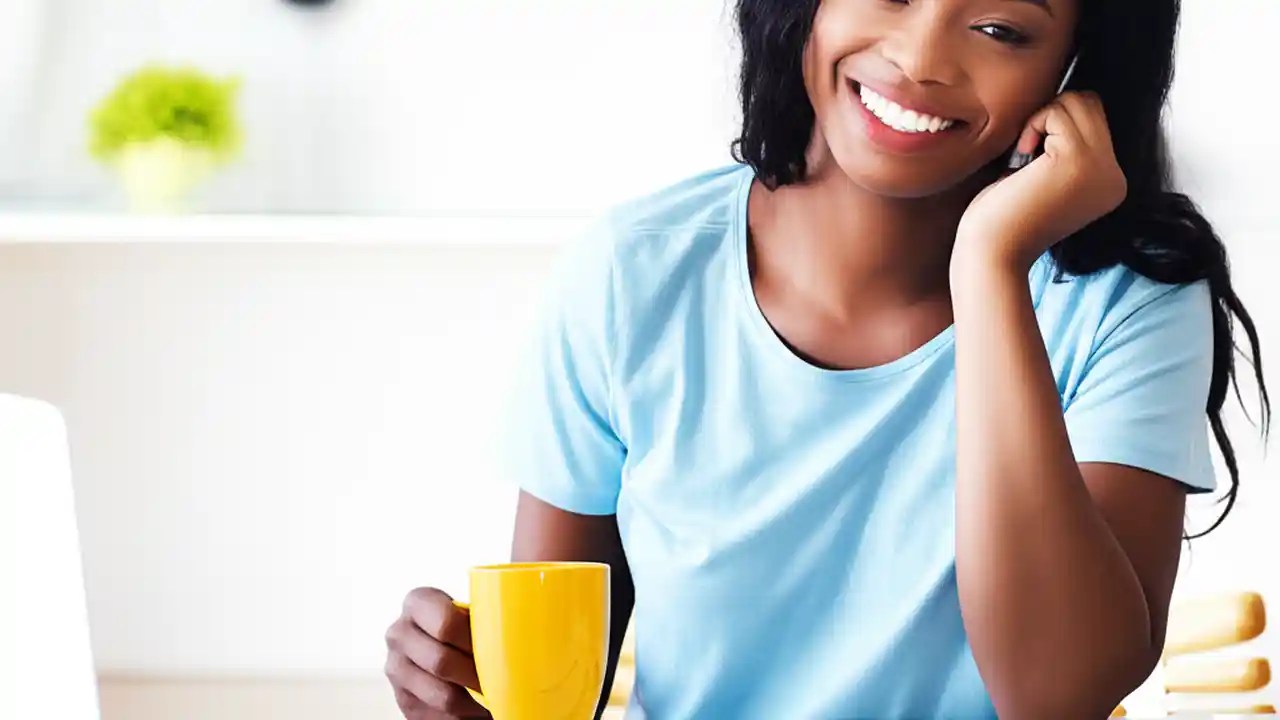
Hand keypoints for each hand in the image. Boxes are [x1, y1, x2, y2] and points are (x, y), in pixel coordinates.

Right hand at [385, 587, 491, 718]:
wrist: (443, 652)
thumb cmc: (465, 632)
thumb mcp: (470, 616)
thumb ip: (482, 619)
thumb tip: (515, 632)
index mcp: (417, 603)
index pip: (446, 623)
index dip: (474, 640)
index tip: (497, 650)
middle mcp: (399, 633)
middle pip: (442, 661)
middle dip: (476, 674)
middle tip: (503, 680)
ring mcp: (396, 667)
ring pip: (443, 695)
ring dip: (474, 700)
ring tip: (494, 696)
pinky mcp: (403, 700)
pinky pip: (438, 714)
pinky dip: (463, 714)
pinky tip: (477, 707)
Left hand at [956, 91, 1127, 271]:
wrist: (991, 253)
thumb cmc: (1002, 217)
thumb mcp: (1042, 177)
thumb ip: (1063, 146)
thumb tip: (1066, 98)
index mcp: (1109, 183)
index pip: (1095, 120)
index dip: (1056, 124)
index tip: (1031, 157)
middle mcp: (1115, 177)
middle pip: (1091, 103)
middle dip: (1051, 115)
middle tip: (1026, 153)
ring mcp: (1102, 168)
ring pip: (1078, 101)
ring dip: (1041, 119)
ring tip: (1023, 157)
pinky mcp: (1078, 161)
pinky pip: (1058, 111)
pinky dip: (1032, 124)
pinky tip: (1020, 158)